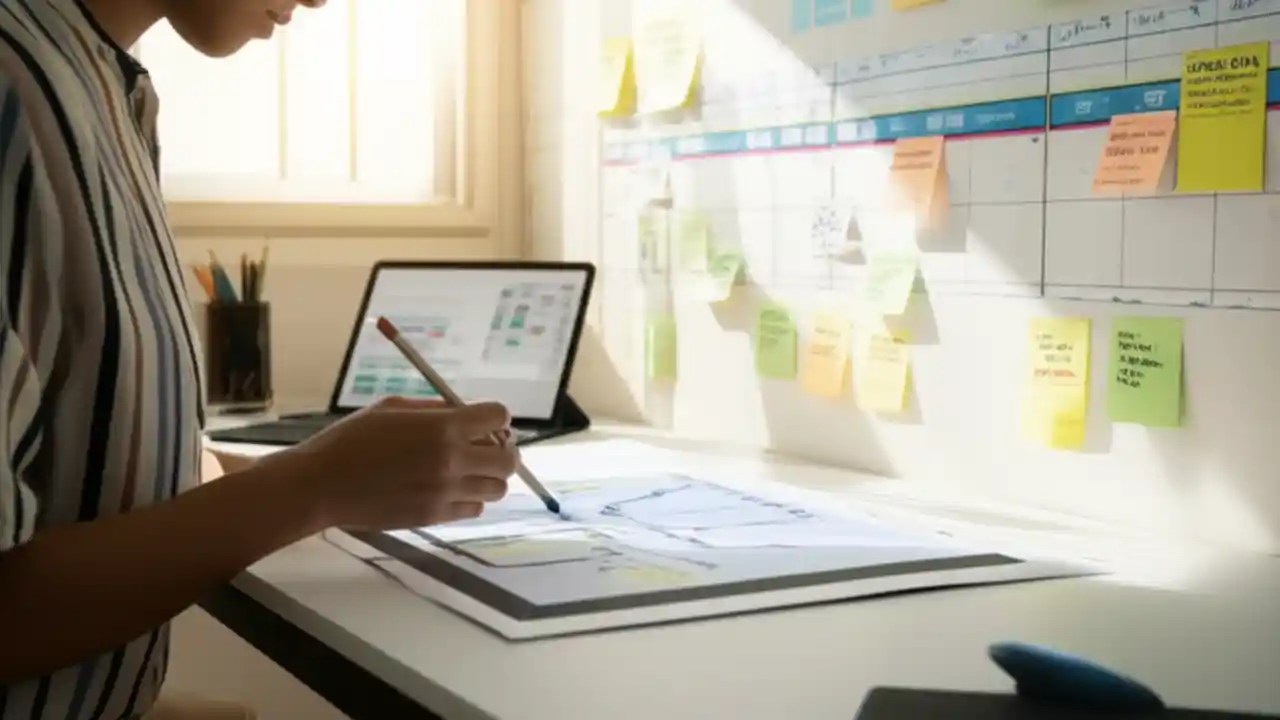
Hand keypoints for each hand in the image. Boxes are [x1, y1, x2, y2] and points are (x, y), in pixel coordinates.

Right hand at [259, 397, 518, 530]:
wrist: (322, 485)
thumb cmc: (352, 440)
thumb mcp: (392, 408)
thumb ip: (434, 410)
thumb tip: (463, 412)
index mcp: (444, 427)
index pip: (499, 417)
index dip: (495, 418)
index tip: (484, 422)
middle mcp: (453, 460)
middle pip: (509, 459)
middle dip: (503, 451)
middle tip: (484, 448)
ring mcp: (446, 492)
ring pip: (497, 488)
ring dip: (488, 477)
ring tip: (467, 471)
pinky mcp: (435, 517)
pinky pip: (474, 510)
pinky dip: (469, 499)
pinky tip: (449, 490)